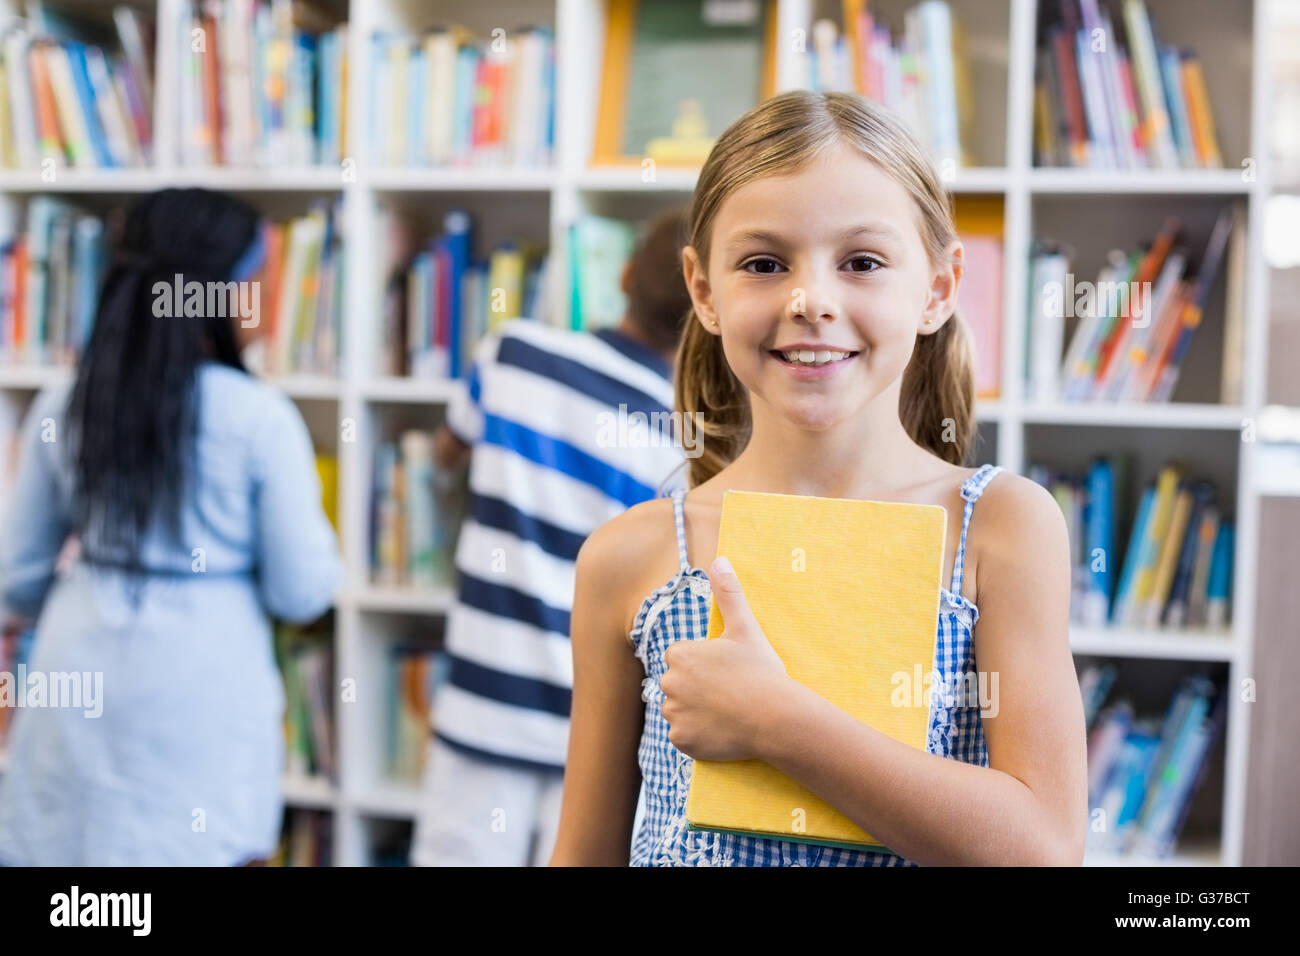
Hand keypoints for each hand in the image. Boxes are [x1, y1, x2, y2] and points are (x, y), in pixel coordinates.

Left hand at [660, 555, 791, 760]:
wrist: (775, 717)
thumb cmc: (761, 671)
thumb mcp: (745, 629)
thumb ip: (729, 594)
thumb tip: (720, 560)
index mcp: (680, 654)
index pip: (680, 657)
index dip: (703, 664)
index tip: (724, 670)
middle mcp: (669, 683)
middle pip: (676, 683)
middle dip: (695, 687)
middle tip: (727, 692)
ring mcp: (674, 714)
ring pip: (678, 710)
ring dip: (694, 711)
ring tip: (725, 711)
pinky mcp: (681, 741)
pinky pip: (683, 736)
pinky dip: (697, 735)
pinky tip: (721, 730)